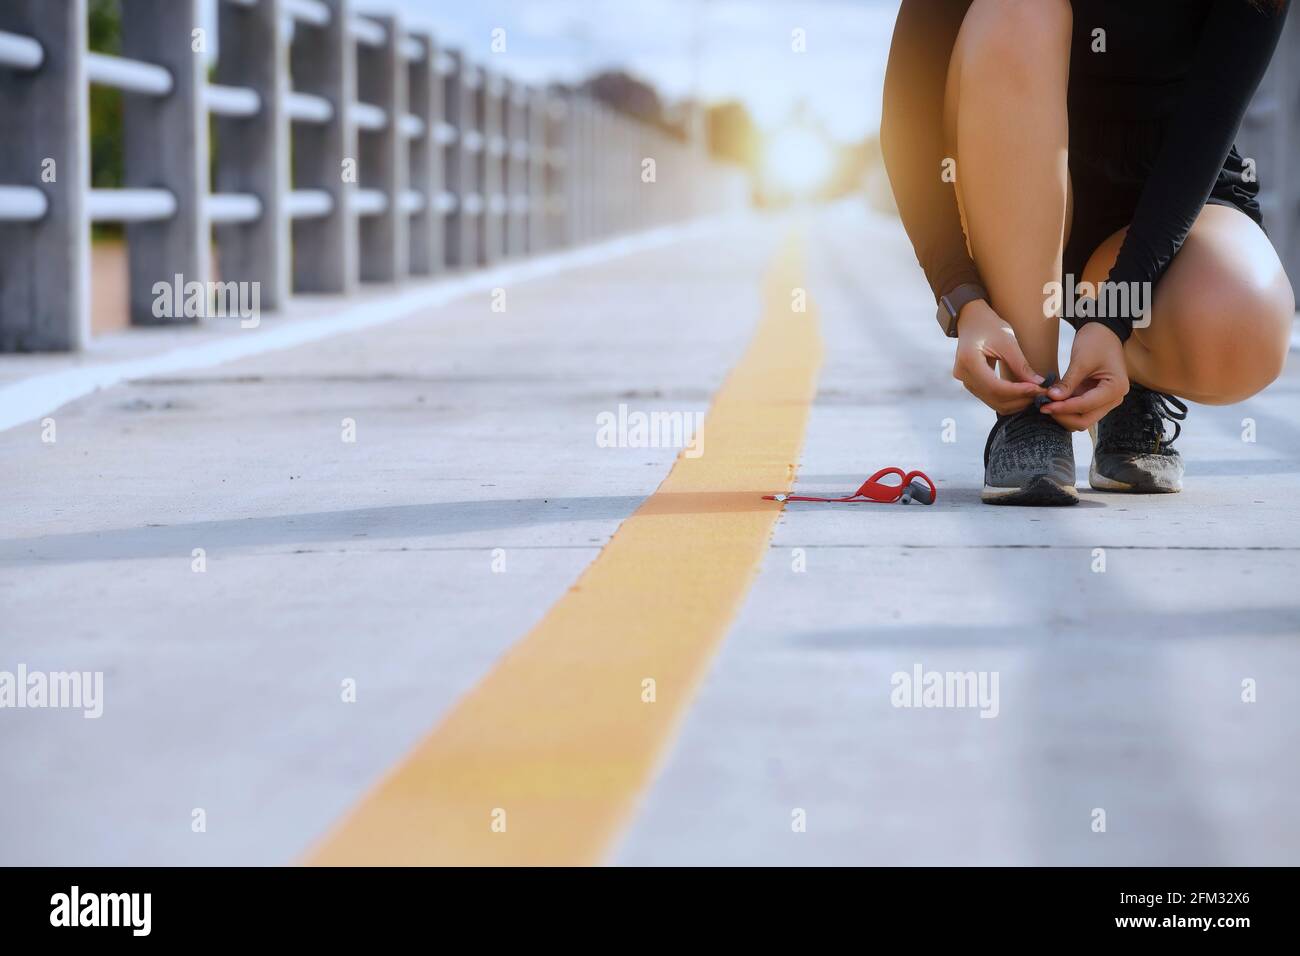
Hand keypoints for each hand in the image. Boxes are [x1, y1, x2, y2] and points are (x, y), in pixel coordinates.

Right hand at [952, 299, 1045, 414]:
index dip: (1018, 391)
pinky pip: (989, 397)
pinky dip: (1007, 398)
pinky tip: (1022, 393)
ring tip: (1034, 394)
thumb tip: (1038, 384)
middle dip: (1019, 399)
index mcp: (969, 361)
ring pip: (992, 401)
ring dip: (1014, 401)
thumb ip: (1021, 365)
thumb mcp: (1007, 341)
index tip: (1038, 389)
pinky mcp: (970, 383)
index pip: (995, 386)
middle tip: (1040, 394)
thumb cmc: (990, 326)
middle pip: (993, 397)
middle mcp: (963, 374)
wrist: (972, 320)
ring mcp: (964, 380)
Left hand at [1039, 322, 1128, 430]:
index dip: (1063, 408)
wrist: (1103, 331)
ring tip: (1045, 404)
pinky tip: (1051, 401)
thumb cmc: (1095, 341)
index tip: (1043, 405)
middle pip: (1085, 420)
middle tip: (1042, 407)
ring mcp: (1105, 400)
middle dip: (1063, 416)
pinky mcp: (1096, 399)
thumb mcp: (1081, 361)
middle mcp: (1114, 398)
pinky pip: (1079, 411)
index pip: (1085, 406)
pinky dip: (1065, 410)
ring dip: (1063, 415)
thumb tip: (1052, 398)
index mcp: (1116, 388)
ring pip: (1082, 419)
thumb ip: (1068, 382)